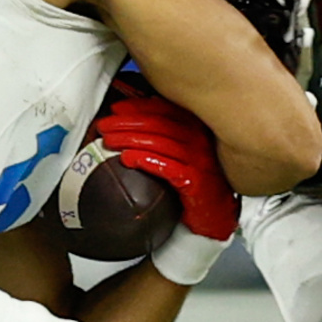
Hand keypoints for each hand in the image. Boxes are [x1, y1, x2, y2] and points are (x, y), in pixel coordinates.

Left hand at [95, 91, 237, 240]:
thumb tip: (141, 116)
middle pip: (158, 124)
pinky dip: (145, 160)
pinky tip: (127, 158)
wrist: (217, 214)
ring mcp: (199, 160)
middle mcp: (200, 141)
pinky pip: (167, 167)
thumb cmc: (198, 181)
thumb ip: (169, 133)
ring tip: (109, 141)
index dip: (137, 107)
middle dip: (127, 122)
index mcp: (197, 129)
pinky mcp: (195, 181)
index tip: (116, 109)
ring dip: (130, 139)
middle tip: (104, 125)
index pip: (164, 110)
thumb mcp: (186, 152)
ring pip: (159, 143)